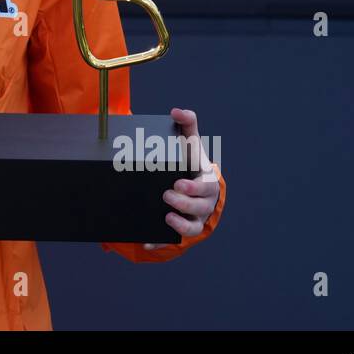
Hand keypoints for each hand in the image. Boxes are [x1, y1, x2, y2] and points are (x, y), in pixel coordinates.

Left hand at [143, 107, 218, 249]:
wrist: (193, 188)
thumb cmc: (189, 164)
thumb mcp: (189, 145)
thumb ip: (186, 125)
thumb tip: (176, 110)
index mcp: (206, 180)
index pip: (205, 184)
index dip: (194, 186)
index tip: (179, 182)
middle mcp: (204, 202)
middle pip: (199, 206)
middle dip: (185, 202)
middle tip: (168, 194)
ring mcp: (195, 218)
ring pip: (193, 227)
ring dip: (180, 223)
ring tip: (166, 215)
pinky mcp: (182, 230)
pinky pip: (172, 240)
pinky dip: (161, 242)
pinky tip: (147, 242)